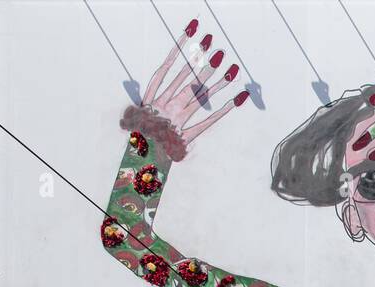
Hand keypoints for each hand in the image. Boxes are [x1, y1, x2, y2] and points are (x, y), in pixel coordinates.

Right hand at [140, 17, 246, 145]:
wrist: (136, 162)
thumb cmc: (138, 139)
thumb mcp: (136, 117)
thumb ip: (146, 103)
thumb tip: (143, 94)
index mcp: (154, 98)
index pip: (169, 68)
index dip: (181, 50)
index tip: (192, 35)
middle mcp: (167, 105)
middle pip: (188, 78)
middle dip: (202, 62)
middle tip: (216, 47)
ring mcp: (178, 119)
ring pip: (200, 95)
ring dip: (216, 80)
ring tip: (230, 66)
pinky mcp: (188, 134)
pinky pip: (210, 120)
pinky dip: (225, 110)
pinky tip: (238, 99)